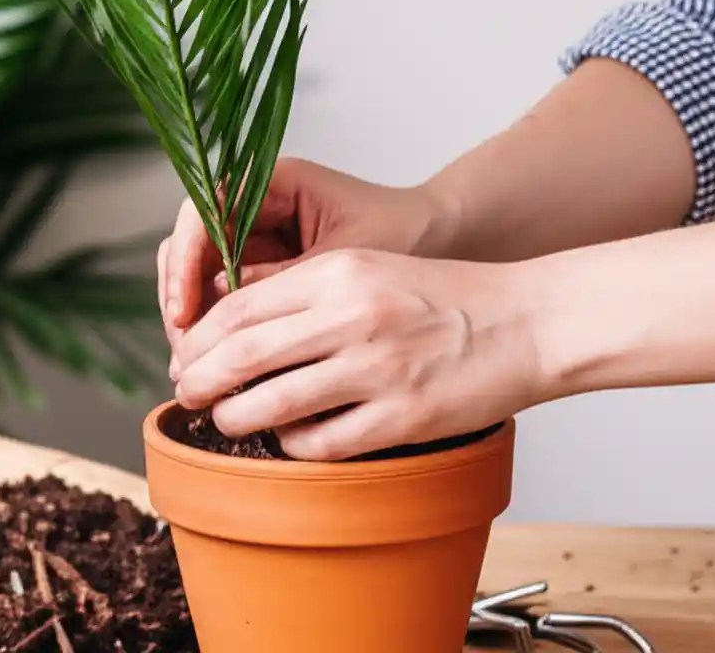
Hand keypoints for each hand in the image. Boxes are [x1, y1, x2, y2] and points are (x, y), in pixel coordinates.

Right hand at [157, 158, 450, 360]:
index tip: (185, 311)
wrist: (442, 241)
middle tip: (184, 352)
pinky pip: (225, 298)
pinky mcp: (264, 270)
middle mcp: (255, 205)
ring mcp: (256, 238)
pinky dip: (219, 331)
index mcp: (272, 182)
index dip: (185, 262)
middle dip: (180, 298)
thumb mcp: (345, 260)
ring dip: (193, 320)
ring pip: (199, 274)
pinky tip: (222, 368)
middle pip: (189, 246)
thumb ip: (283, 277)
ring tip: (196, 369)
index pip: (202, 212)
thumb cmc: (404, 235)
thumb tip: (222, 308)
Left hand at [170, 249, 541, 460]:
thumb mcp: (368, 269)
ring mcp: (377, 370)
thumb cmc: (443, 297)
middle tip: (187, 394)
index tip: (188, 356)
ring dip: (235, 418)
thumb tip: (233, 330)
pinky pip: (320, 443)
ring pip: (271, 405)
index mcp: (338, 274)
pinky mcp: (402, 418)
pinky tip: (290, 439)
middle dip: (200, 381)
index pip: (240, 305)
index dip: (200, 338)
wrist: (527, 322)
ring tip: (227, 421)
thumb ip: (304, 292)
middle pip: (242, 355)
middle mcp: (352, 317)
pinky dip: (292, 445)